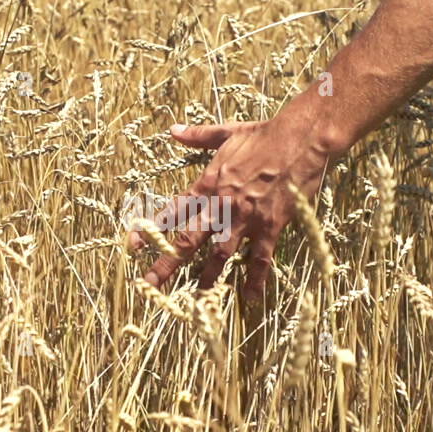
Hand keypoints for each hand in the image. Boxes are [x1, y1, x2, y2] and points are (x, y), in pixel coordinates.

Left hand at [130, 107, 341, 301]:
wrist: (300, 139)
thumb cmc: (264, 134)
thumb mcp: (226, 133)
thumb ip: (198, 136)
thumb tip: (173, 130)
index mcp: (208, 184)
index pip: (172, 211)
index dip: (150, 229)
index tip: (132, 246)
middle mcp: (221, 206)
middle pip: (187, 240)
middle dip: (167, 264)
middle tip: (149, 284)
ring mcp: (245, 219)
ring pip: (220, 255)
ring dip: (208, 278)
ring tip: (198, 301)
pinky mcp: (270, 227)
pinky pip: (260, 260)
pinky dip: (255, 280)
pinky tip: (251, 298)